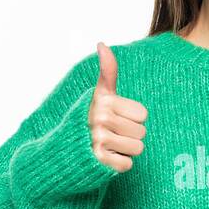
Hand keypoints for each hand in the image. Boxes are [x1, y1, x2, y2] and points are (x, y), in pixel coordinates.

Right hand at [88, 41, 147, 171]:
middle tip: (111, 135)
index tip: (116, 118)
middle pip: (141, 132)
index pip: (143, 114)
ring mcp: (97, 139)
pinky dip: (119, 164)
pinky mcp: (98, 160)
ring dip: (126, 151)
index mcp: (104, 101)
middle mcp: (99, 118)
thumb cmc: (90, 119)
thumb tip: (101, 43)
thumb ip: (108, 71)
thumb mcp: (100, 95)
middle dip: (130, 136)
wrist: (65, 151)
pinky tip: (106, 158)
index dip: (133, 119)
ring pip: (137, 149)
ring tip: (109, 146)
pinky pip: (127, 165)